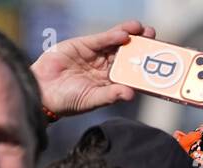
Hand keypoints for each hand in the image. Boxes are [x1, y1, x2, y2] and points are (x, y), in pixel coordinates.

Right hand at [31, 21, 156, 117]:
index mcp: (113, 83)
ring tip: (143, 30)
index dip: (145, 65)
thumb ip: (110, 95)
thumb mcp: (92, 99)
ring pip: (116, 43)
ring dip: (130, 36)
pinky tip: (123, 34)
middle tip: (154, 37)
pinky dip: (111, 36)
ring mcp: (96, 56)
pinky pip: (100, 40)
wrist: (43, 91)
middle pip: (128, 54)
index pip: (133, 72)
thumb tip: (130, 95)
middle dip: (141, 46)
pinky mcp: (83, 45)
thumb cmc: (68, 101)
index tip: (159, 60)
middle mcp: (107, 68)